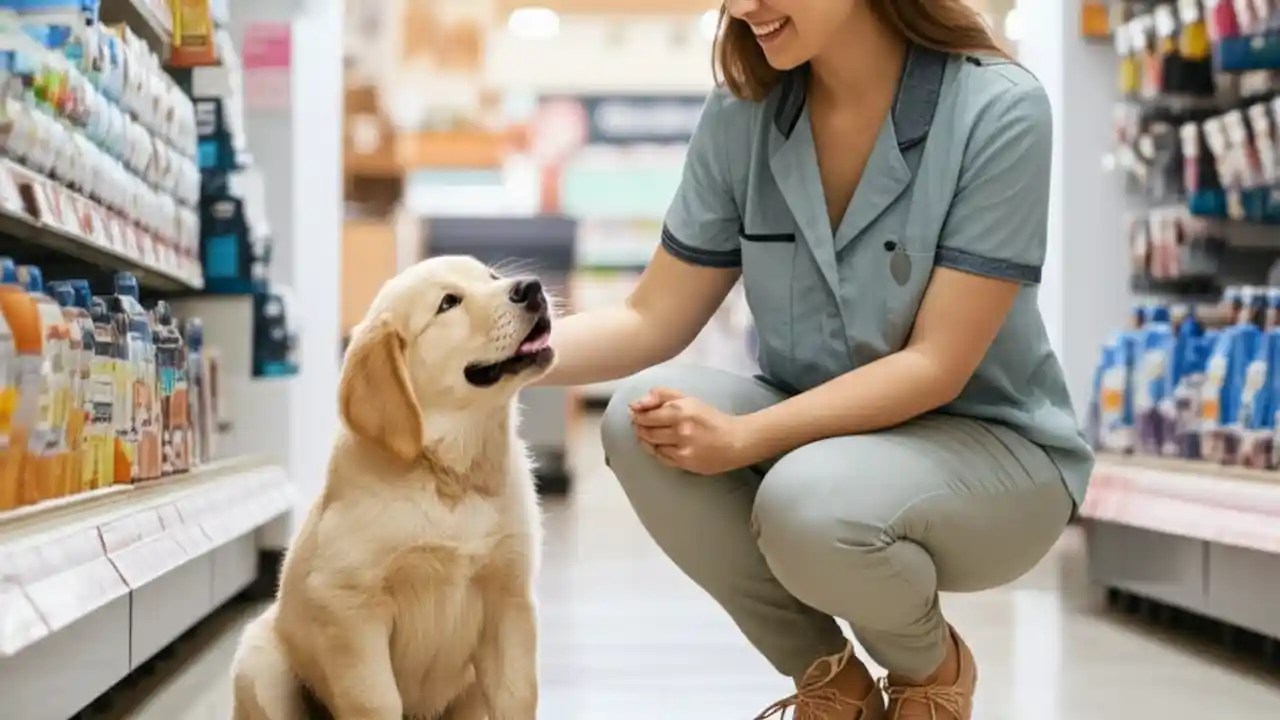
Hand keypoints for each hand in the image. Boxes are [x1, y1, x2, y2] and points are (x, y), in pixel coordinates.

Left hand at [629, 387, 756, 474]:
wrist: (736, 441)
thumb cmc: (710, 418)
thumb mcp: (689, 399)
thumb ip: (661, 395)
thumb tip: (634, 404)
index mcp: (682, 409)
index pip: (648, 414)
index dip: (638, 415)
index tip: (636, 413)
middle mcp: (681, 429)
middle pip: (647, 430)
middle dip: (639, 427)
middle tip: (639, 424)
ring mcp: (682, 448)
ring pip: (652, 445)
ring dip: (646, 440)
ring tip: (649, 434)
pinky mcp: (685, 463)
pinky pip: (661, 457)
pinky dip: (657, 451)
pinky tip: (661, 446)